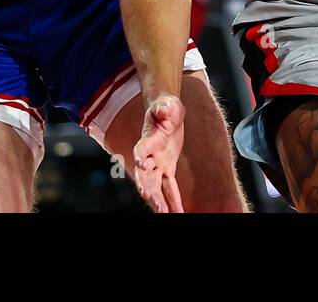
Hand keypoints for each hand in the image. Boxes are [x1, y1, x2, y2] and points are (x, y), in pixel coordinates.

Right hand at [132, 93, 185, 212]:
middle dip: (146, 186)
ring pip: (155, 185)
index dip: (140, 154)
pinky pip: (169, 187)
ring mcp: (157, 164)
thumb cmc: (165, 108)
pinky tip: (177, 212)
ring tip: (163, 213)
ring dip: (158, 199)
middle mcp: (149, 155)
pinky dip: (172, 200)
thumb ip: (163, 108)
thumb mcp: (166, 105)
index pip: (142, 147)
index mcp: (148, 138)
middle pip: (145, 173)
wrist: (167, 112)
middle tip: (149, 197)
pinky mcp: (166, 169)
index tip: (140, 163)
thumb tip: (162, 109)